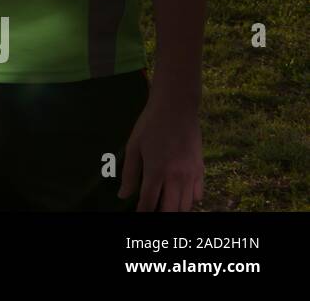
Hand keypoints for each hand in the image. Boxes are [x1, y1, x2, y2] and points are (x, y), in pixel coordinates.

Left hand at [118, 90, 203, 210]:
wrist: (176, 108)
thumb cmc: (150, 125)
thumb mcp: (133, 146)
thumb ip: (130, 174)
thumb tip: (123, 195)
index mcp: (156, 171)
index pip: (149, 202)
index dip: (143, 212)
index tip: (139, 215)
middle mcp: (176, 177)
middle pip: (170, 209)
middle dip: (160, 214)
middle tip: (152, 212)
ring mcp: (191, 174)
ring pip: (186, 205)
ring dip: (174, 209)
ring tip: (165, 207)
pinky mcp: (201, 169)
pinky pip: (198, 194)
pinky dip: (190, 201)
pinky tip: (180, 196)